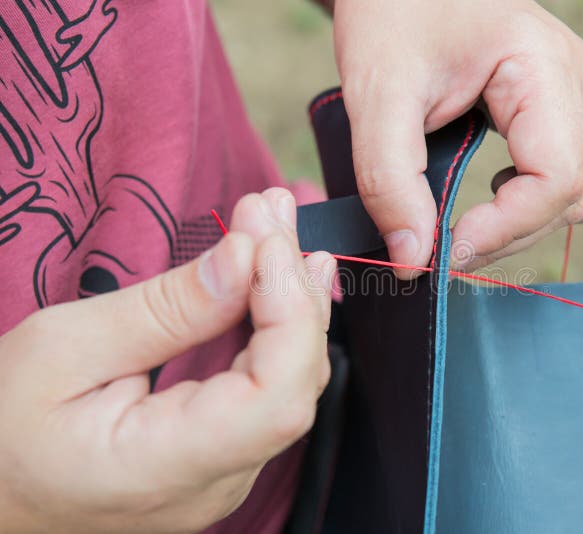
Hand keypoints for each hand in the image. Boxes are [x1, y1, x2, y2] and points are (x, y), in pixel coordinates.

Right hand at [0, 189, 334, 532]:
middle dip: (292, 285)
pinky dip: (277, 322)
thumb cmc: (1, 425)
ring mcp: (224, 472)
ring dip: (290, 294)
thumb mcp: (64, 349)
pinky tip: (278, 274)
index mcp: (167, 466)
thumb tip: (245, 256)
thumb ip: (166, 308)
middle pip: (294, 381)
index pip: (276, 398)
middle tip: (270, 211)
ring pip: (291, 379)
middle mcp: (214, 483)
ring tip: (276, 225)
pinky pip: (270, 384)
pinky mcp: (223, 452)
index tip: (267, 241)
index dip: (291, 312)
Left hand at [333, 0, 582, 275]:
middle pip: (582, 188)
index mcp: (542, 66)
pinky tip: (503, 190)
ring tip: (486, 218)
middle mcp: (575, 78)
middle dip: (516, 230)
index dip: (507, 228)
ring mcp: (576, 88)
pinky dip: (558, 193)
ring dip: (551, 215)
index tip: (448, 249)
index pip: (558, 177)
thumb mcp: (377, 95)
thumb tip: (415, 262)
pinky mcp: (562, 100)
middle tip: (450, 245)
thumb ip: (391, 181)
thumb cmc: (391, 12)